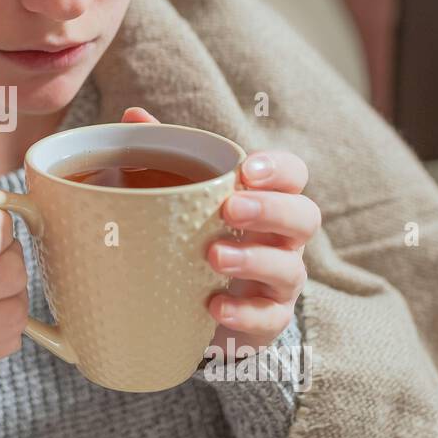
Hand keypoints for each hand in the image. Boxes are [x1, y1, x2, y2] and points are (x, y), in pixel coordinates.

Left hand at [120, 107, 320, 351]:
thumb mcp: (174, 194)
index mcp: (265, 200)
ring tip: (213, 256)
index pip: (293, 175)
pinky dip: (245, 312)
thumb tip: (133, 116)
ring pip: (290, 268)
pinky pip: (270, 318)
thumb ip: (161, 154)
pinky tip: (214, 305)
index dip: (279, 170)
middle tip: (229, 208)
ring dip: (254, 259)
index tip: (247, 169)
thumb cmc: (190, 235)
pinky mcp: (268, 320)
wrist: (190, 307)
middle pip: (304, 217)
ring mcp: (280, 281)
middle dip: (270, 209)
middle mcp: (283, 238)